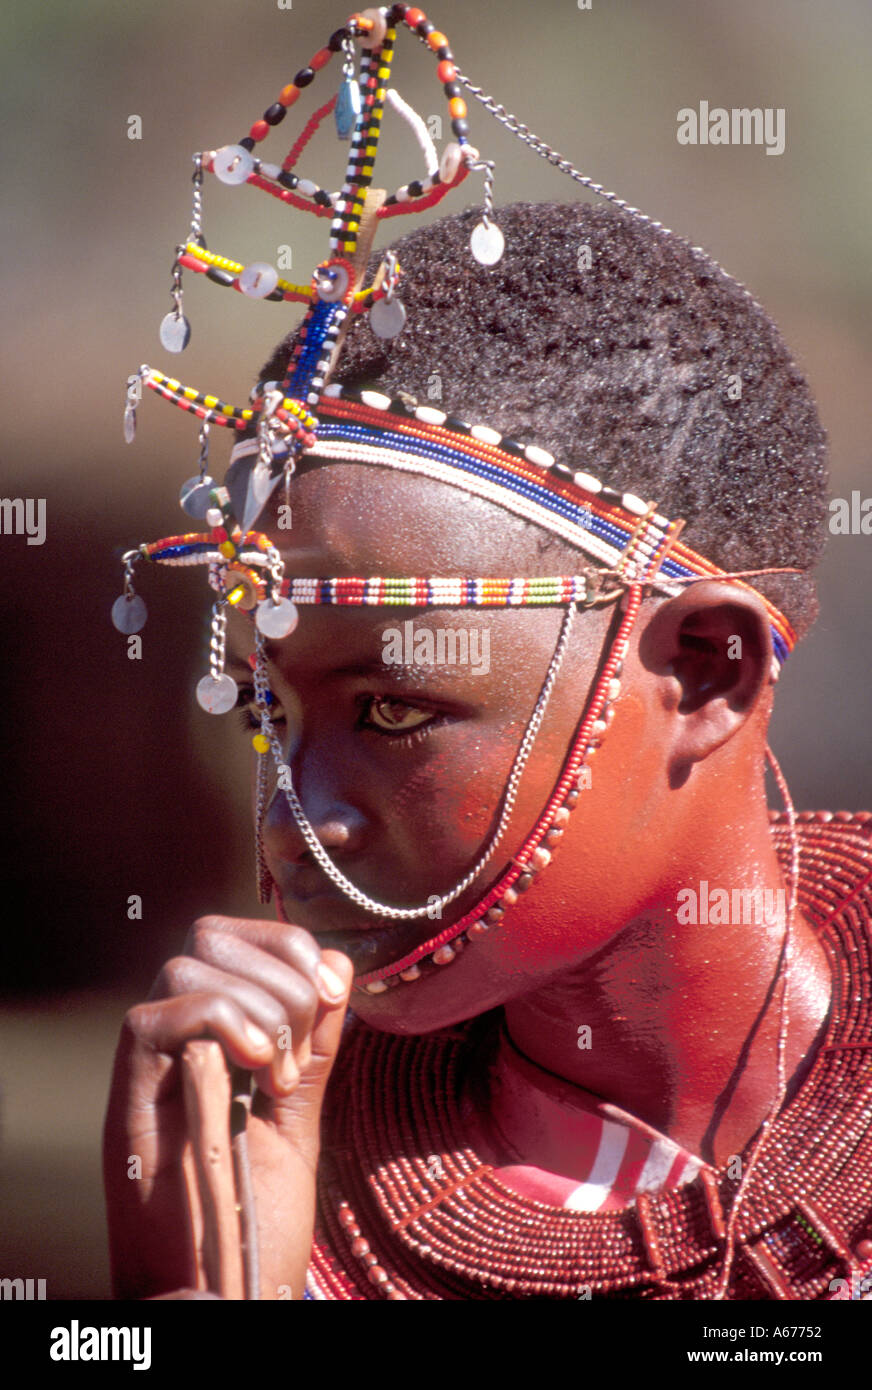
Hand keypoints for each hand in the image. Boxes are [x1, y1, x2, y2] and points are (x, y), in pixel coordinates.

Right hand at [103, 915, 353, 1299]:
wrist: (221, 1290)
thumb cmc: (254, 1214)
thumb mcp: (301, 1116)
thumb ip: (315, 1048)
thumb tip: (337, 969)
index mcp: (219, 1033)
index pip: (241, 936)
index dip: (293, 946)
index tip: (334, 994)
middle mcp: (180, 1037)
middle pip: (212, 934)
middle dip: (280, 976)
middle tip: (301, 1054)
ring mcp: (152, 1062)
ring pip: (186, 964)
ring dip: (256, 1008)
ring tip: (277, 1078)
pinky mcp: (130, 1092)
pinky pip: (156, 1016)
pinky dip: (219, 1022)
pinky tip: (257, 1071)